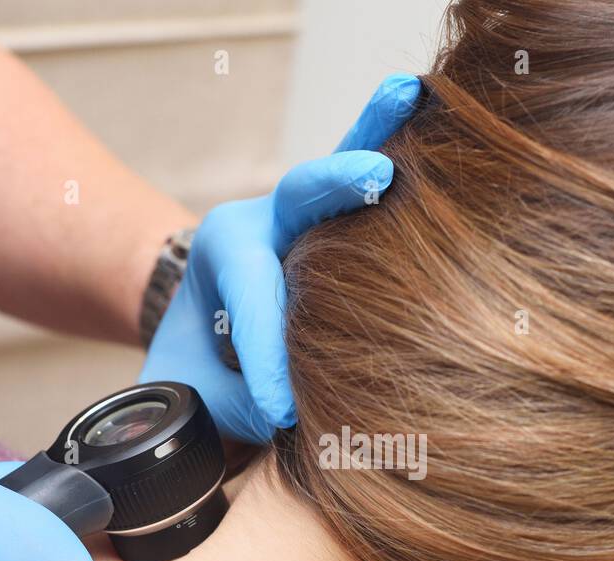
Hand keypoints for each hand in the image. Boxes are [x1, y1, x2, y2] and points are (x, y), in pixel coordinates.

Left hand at [140, 73, 421, 442]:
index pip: (250, 296)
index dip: (267, 353)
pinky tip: (415, 96)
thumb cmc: (204, 376)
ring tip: (406, 94)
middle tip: (375, 179)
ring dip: (377, 136)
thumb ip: (239, 402)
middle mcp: (263, 220)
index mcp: (218, 256)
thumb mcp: (198, 395)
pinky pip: (363, 176)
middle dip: (337, 189)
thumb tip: (293, 413)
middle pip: (299, 199)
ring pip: (337, 174)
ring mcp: (303, 217)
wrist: (200, 349)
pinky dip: (388, 139)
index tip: (280, 409)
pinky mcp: (336, 222)